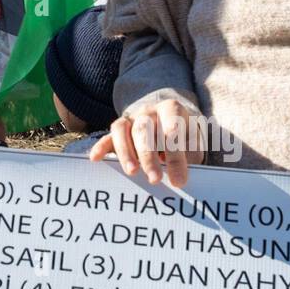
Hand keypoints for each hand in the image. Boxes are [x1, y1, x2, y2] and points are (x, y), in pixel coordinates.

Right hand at [88, 98, 203, 187]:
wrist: (169, 118)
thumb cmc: (183, 135)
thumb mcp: (193, 140)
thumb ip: (190, 155)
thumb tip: (180, 176)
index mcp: (171, 109)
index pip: (172, 124)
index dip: (175, 147)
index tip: (179, 171)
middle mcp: (148, 111)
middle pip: (144, 128)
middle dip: (149, 156)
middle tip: (155, 179)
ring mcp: (131, 119)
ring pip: (122, 130)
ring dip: (126, 152)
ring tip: (132, 172)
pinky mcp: (118, 130)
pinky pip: (107, 136)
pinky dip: (101, 146)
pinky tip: (96, 158)